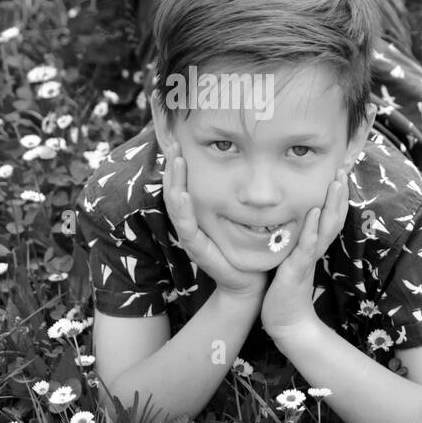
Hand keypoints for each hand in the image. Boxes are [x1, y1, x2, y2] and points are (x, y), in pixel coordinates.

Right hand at [160, 138, 266, 299]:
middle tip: (174, 141)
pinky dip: (183, 209)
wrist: (249, 282)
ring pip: (175, 204)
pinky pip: (186, 226)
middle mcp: (189, 224)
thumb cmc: (246, 249)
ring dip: (175, 181)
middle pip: (173, 189)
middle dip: (173, 166)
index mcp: (197, 215)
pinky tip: (183, 194)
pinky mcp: (197, 248)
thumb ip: (239, 197)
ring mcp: (191, 236)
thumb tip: (248, 169)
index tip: (178, 139)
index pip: (182, 184)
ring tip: (176, 160)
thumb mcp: (241, 217)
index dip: (178, 164)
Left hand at [261, 166, 350, 339]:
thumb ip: (296, 241)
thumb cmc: (285, 291)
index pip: (330, 216)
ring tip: (336, 182)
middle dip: (339, 193)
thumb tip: (296, 220)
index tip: (340, 171)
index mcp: (314, 246)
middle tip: (344, 168)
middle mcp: (315, 250)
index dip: (337, 195)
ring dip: (331, 205)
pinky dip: (311, 230)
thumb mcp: (292, 259)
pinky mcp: (297, 271)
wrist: (286, 323)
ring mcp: (308, 260)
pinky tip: (313, 213)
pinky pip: (306, 248)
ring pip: (325, 229)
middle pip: (334, 218)